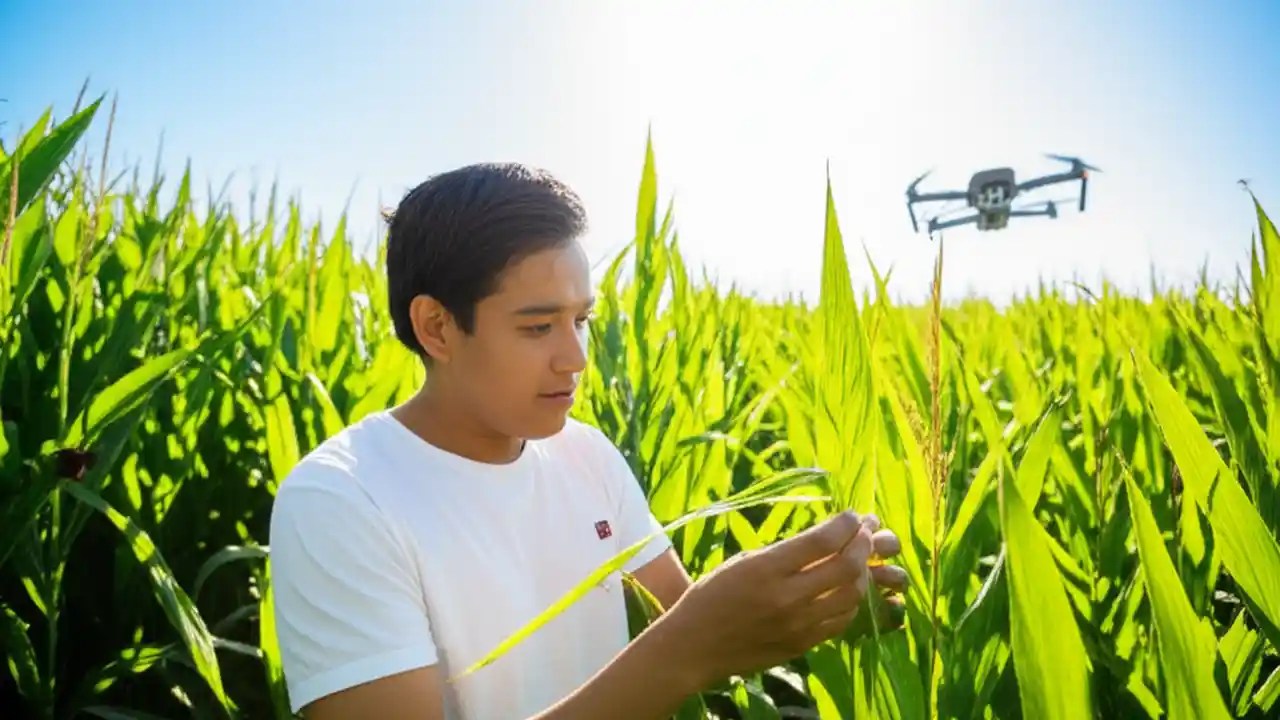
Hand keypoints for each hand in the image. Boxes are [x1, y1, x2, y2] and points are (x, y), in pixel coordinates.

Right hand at [659, 511, 896, 688]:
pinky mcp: (802, 645)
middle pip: (845, 566)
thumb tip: (827, 538)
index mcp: (766, 568)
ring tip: (860, 560)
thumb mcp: (743, 562)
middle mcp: (786, 597)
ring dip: (862, 572)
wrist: (694, 647)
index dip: (847, 524)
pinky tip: (847, 589)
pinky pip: (841, 621)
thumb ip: (784, 553)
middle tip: (865, 533)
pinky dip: (851, 601)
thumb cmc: (712, 595)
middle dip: (863, 544)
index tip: (853, 516)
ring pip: (851, 595)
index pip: (822, 540)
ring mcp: (797, 625)